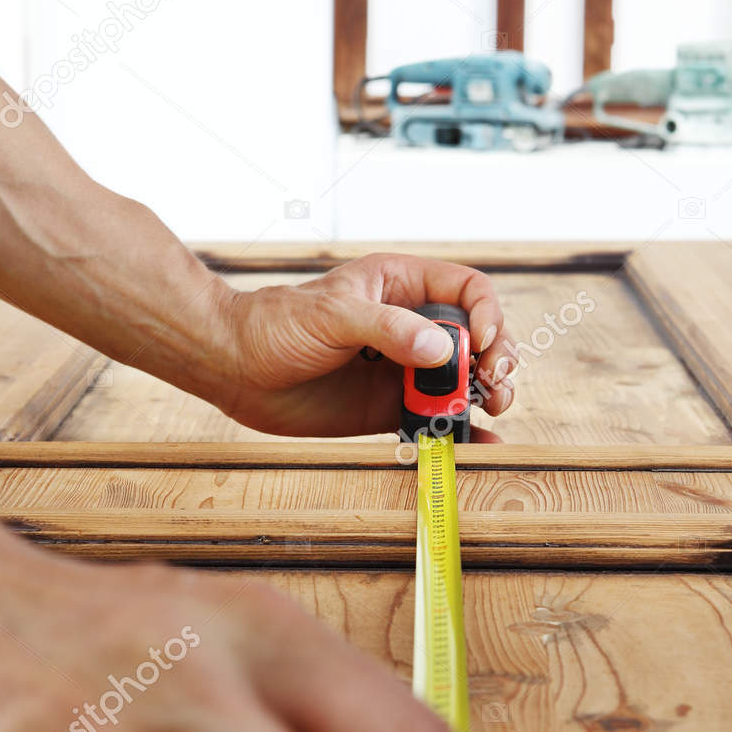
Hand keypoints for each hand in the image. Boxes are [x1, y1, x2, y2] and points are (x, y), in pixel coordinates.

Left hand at [212, 253, 516, 436]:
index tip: (480, 345)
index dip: (486, 315)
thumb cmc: (275, 324)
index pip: (467, 291)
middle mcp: (410, 327)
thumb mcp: (333, 314)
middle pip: (477, 339)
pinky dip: (462, 433)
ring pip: (463, 381)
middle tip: (493, 384)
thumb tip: (444, 351)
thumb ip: (389, 329)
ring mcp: (403, 370)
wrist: (234, 368)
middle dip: (496, 360)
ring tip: (493, 408)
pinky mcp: (389, 408)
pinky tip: (483, 446)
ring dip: (486, 395)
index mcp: (401, 286)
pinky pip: (435, 419)